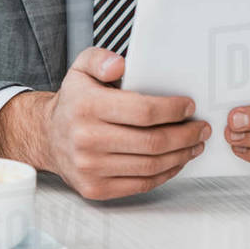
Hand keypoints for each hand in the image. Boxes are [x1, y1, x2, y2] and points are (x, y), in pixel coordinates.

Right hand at [0, 46, 210, 200]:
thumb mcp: (81, 68)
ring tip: (194, 144)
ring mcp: (91, 168)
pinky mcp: (96, 188)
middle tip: (201, 128)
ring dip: (181, 155)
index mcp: (87, 106)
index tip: (189, 107)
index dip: (172, 110)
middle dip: (185, 135)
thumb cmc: (74, 101)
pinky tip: (176, 161)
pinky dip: (165, 174)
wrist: (48, 136)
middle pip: (152, 142)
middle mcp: (87, 139)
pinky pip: (141, 184)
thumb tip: (120, 66)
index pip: (142, 111)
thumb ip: (100, 59)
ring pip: (150, 166)